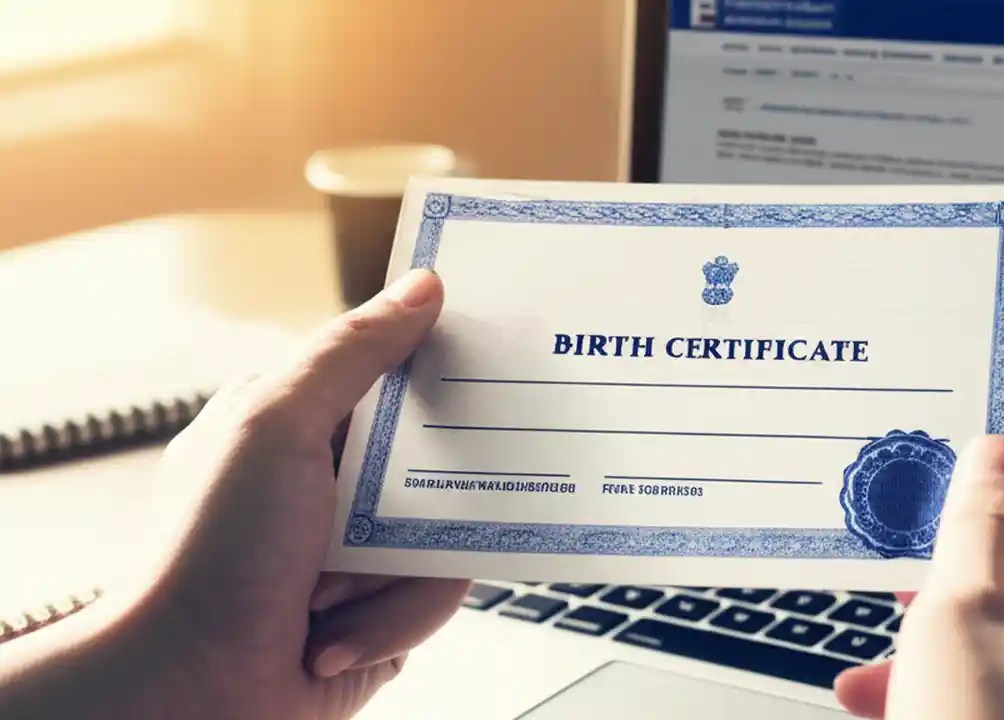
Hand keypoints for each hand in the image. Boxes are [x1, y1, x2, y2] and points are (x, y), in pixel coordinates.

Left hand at [114, 269, 466, 718]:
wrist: (188, 693)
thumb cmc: (210, 555)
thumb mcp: (278, 426)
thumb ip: (354, 352)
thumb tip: (423, 286)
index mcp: (301, 421)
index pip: (396, 372)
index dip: (445, 367)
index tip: (493, 366)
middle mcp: (334, 482)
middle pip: (441, 456)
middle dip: (427, 496)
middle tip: (406, 507)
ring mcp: (360, 549)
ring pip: (449, 534)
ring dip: (392, 577)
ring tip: (327, 595)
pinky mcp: (381, 609)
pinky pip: (436, 597)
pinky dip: (388, 623)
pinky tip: (329, 637)